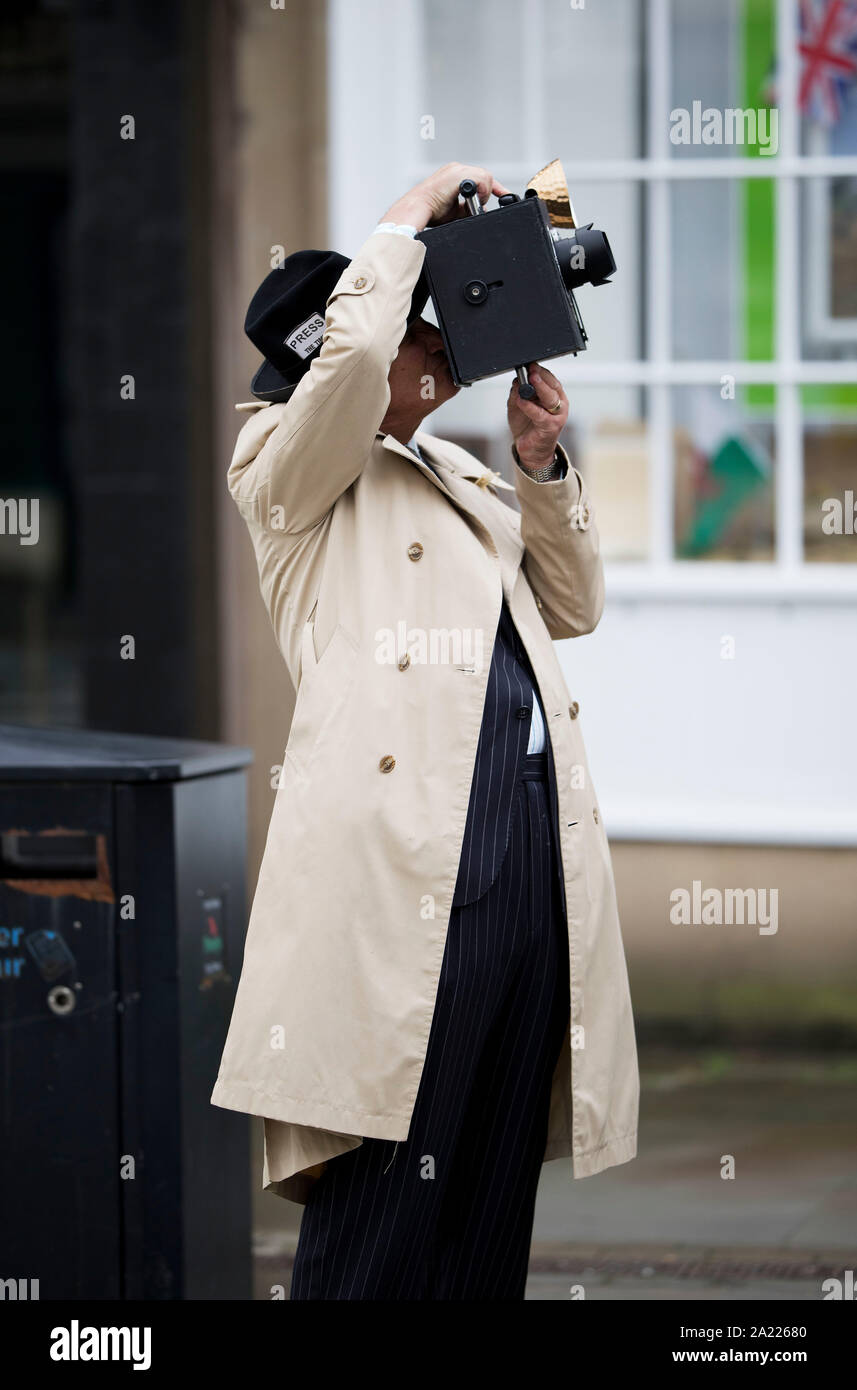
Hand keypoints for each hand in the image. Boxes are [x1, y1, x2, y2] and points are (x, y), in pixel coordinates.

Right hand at [381, 163, 511, 233]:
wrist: (418, 209)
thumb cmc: (431, 211)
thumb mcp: (454, 211)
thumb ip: (467, 208)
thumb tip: (481, 210)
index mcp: (454, 175)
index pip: (480, 178)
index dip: (495, 187)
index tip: (505, 194)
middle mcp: (456, 169)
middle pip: (485, 177)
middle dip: (486, 193)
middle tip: (476, 206)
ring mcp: (457, 170)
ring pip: (485, 177)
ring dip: (482, 193)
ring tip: (469, 204)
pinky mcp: (458, 174)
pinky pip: (481, 180)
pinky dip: (480, 191)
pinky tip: (469, 198)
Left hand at [507, 364, 568, 468]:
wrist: (530, 450)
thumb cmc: (527, 425)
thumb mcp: (519, 405)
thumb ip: (518, 393)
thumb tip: (516, 380)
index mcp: (554, 396)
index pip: (550, 379)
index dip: (541, 371)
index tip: (530, 364)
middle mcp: (559, 404)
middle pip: (553, 386)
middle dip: (541, 376)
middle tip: (531, 369)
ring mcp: (556, 416)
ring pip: (550, 398)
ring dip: (540, 387)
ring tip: (530, 380)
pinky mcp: (550, 427)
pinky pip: (539, 414)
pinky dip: (529, 407)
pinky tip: (521, 401)